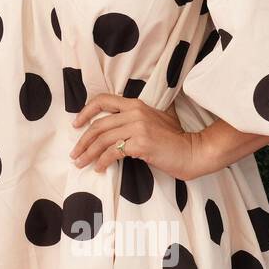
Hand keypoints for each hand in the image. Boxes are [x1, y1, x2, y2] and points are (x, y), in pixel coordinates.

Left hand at [70, 94, 213, 180]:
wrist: (193, 151)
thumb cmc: (175, 139)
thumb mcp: (155, 119)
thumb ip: (135, 117)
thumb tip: (113, 126)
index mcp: (136, 104)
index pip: (103, 100)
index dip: (85, 112)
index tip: (76, 124)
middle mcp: (135, 112)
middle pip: (98, 125)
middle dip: (83, 141)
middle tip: (74, 153)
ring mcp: (138, 127)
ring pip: (103, 140)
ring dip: (88, 153)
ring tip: (80, 163)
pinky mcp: (141, 144)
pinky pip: (113, 153)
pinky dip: (102, 162)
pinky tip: (99, 168)